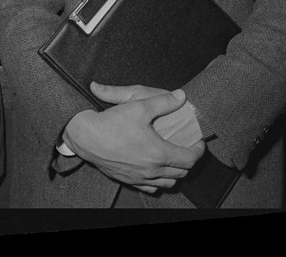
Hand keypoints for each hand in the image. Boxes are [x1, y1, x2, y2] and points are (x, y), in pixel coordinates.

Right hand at [62, 84, 205, 193]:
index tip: (199, 142)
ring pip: (168, 183)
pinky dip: (158, 181)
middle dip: (189, 161)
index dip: (198, 150)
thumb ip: (163, 101)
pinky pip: (151, 188)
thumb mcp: (139, 105)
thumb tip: (181, 96)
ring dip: (175, 173)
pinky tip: (155, 171)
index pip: (189, 159)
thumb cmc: (112, 122)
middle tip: (188, 148)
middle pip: (181, 173)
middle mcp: (152, 170)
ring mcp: (140, 178)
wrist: (86, 137)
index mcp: (159, 153)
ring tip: (174, 159)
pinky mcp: (129, 180)